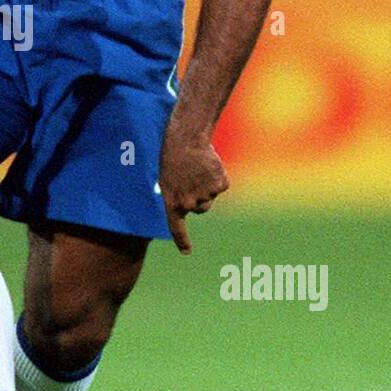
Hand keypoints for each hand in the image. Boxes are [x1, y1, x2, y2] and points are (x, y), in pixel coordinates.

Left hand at [159, 127, 228, 254]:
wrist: (187, 138)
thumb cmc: (174, 157)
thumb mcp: (168, 180)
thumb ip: (180, 197)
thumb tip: (195, 207)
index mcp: (172, 202)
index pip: (176, 226)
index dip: (182, 240)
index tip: (186, 252)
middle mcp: (189, 203)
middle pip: (201, 208)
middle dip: (200, 197)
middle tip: (192, 176)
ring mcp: (206, 195)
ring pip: (211, 197)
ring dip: (207, 184)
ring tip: (198, 168)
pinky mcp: (220, 185)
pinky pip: (221, 185)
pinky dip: (218, 176)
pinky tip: (209, 164)